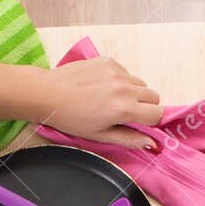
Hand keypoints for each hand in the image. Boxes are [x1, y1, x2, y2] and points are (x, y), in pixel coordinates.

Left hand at [40, 56, 161, 147]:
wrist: (48, 93)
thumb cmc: (71, 119)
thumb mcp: (99, 135)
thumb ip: (129, 139)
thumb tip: (152, 144)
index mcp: (123, 109)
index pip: (157, 113)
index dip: (151, 122)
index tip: (140, 124)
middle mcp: (124, 88)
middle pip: (154, 96)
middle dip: (146, 106)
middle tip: (127, 113)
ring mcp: (117, 72)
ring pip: (141, 83)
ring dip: (134, 93)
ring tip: (113, 100)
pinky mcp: (108, 61)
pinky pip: (126, 72)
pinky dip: (121, 81)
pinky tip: (103, 87)